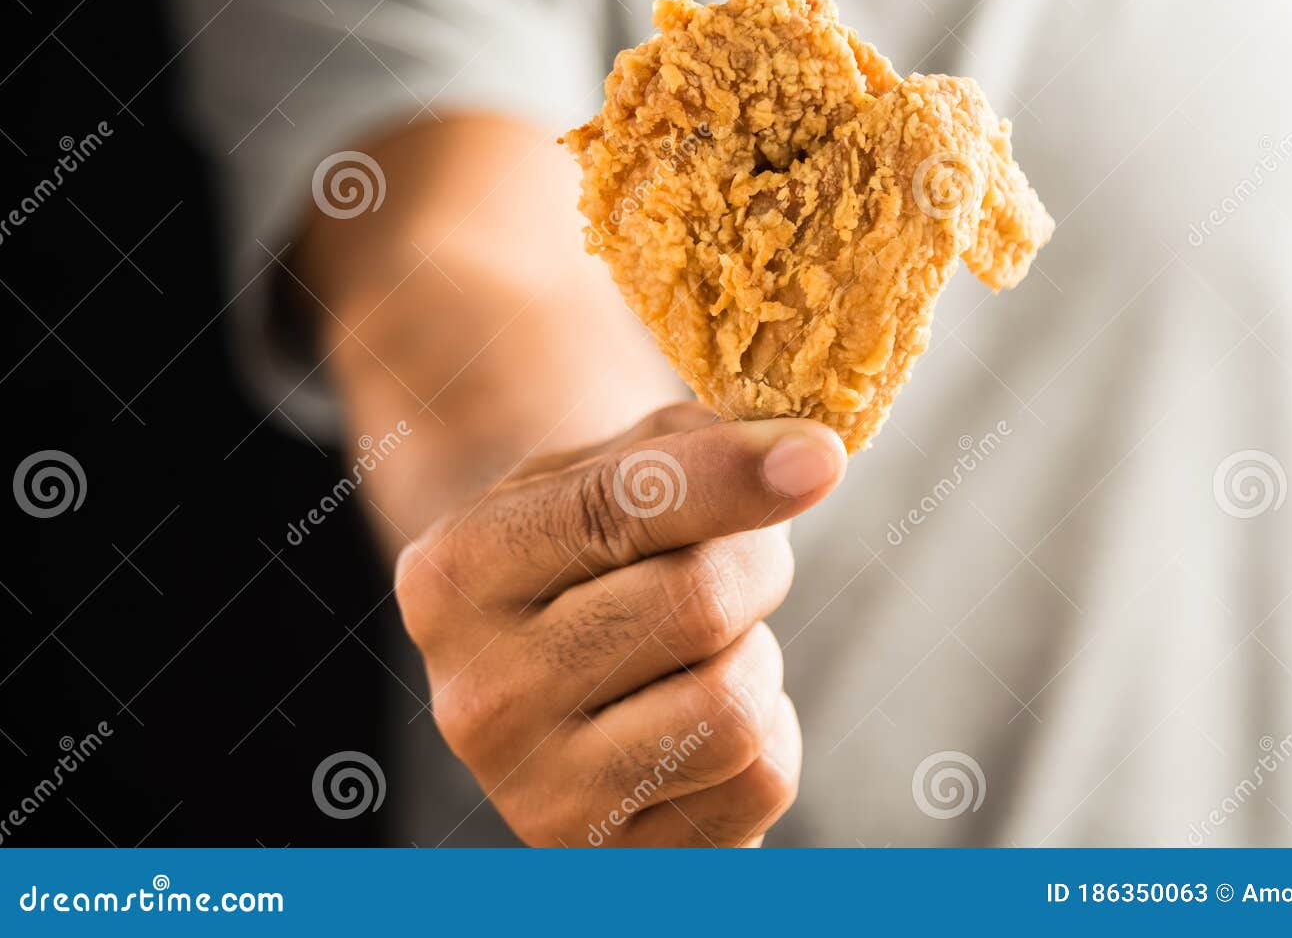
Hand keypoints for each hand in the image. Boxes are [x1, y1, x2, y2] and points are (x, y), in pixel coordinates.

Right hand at [394, 403, 847, 845]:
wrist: (549, 670)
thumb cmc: (593, 545)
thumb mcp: (609, 468)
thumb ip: (693, 447)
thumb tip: (807, 458)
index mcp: (456, 571)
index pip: (616, 508)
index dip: (732, 476)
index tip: (822, 457)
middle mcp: (480, 694)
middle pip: (696, 603)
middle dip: (758, 563)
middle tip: (746, 555)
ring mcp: (538, 794)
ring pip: (733, 705)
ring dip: (759, 655)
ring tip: (713, 643)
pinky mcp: (609, 858)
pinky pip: (760, 782)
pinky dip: (769, 734)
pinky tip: (710, 711)